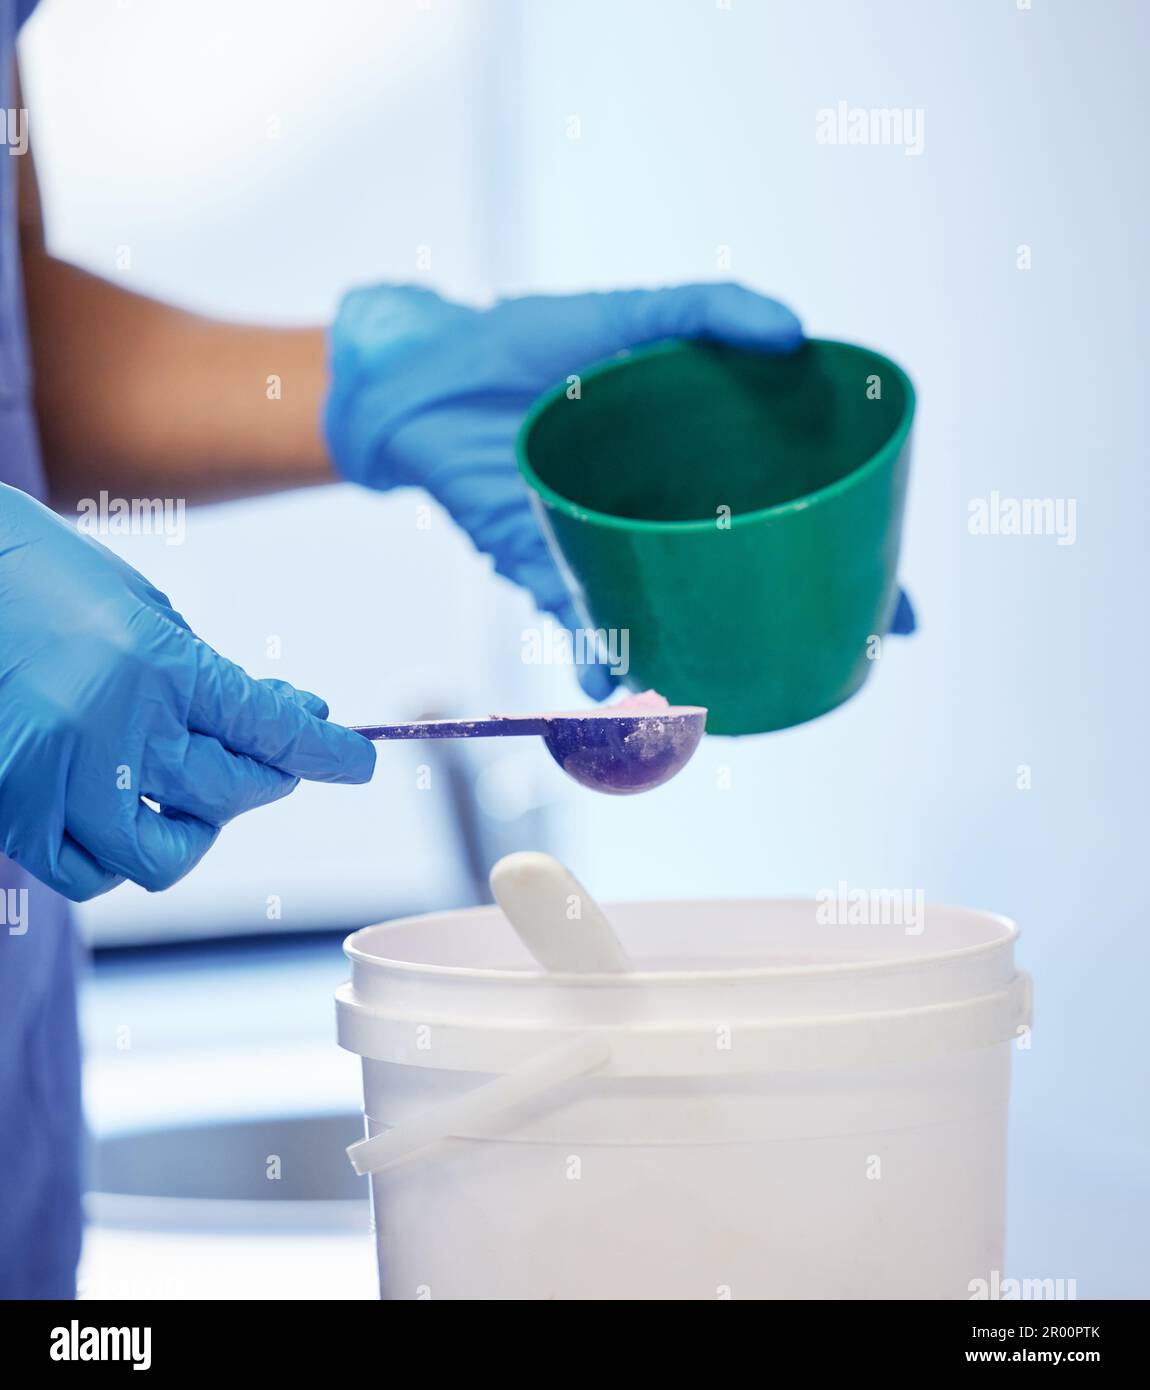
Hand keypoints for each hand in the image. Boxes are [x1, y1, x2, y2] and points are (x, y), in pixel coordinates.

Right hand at [0, 485, 374, 901]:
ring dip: (195, 830)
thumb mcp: (145, 610)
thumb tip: (267, 723)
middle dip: (267, 779)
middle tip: (272, 762)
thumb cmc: (47, 576)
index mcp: (156, 666)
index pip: (267, 727)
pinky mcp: (9, 809)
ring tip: (192, 796)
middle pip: (227, 793)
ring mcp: (55, 779)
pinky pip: (85, 871)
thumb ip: (201, 677)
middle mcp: (111, 730)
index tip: (358, 762)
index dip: (323, 751)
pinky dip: (115, 856)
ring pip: (160, 855)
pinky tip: (124, 814)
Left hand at [325, 282, 807, 697]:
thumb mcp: (629, 316)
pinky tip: (616, 688)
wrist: (423, 377)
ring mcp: (615, 551)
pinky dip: (601, 662)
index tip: (897, 609)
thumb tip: (795, 334)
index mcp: (699, 462)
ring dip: (709, 663)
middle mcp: (666, 518)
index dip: (852, 564)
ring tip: (749, 691)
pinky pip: (587, 629)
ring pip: (677, 623)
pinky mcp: (553, 571)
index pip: (792, 517)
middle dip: (800, 628)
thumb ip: (707, 312)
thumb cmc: (526, 343)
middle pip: (748, 584)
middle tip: (851, 657)